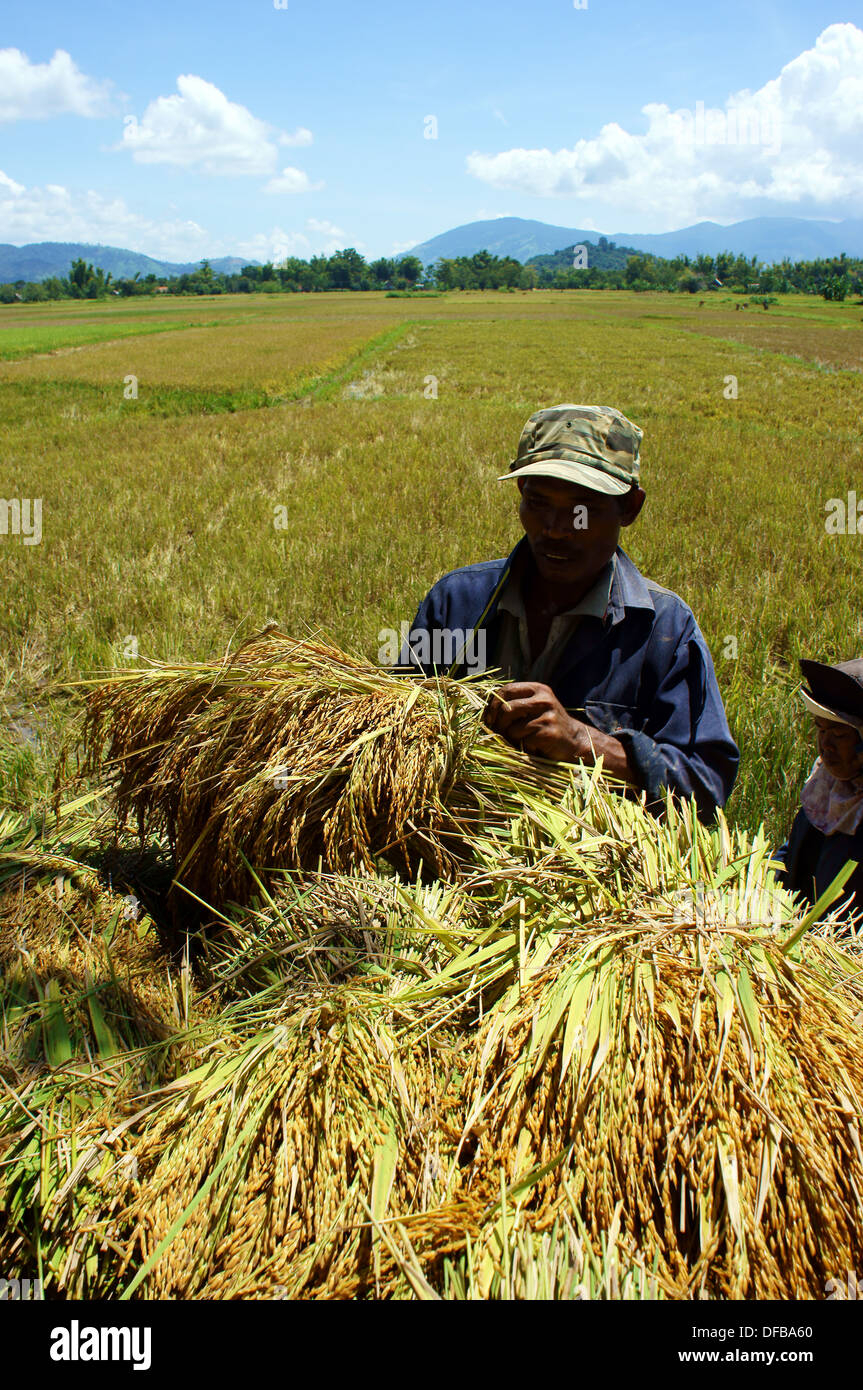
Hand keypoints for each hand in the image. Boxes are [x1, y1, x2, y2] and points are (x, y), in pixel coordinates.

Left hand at [483, 681, 635, 781]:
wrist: (574, 740)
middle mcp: (544, 699)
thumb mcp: (533, 706)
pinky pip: (523, 740)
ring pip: (513, 727)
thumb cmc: (547, 723)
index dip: (492, 705)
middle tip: (498, 732)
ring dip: (511, 737)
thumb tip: (483, 709)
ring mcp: (548, 715)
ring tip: (519, 739)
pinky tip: (533, 745)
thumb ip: (514, 703)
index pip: (505, 690)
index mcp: (538, 689)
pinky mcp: (550, 732)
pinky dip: (523, 745)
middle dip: (498, 723)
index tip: (488, 718)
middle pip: (506, 709)